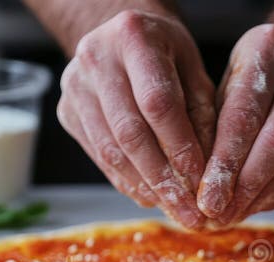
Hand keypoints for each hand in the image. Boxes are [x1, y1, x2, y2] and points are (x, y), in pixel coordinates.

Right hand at [57, 10, 215, 228]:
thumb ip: (201, 114)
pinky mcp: (66, 112)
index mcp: (133, 37)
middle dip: (163, 180)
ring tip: (174, 210)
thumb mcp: (193, 69)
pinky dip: (127, 181)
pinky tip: (151, 197)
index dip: (179, 145)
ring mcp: (74, 87)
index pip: (158, 102)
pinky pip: (99, 157)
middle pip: (130, 133)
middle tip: (188, 212)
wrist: (121, 37)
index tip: (200, 179)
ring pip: (111, 151)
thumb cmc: (166, 52)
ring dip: (145, 188)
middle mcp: (95, 59)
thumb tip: (207, 172)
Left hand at [197, 24, 273, 225]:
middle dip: (244, 188)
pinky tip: (257, 205)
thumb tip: (201, 187)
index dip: (225, 164)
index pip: (245, 117)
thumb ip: (216, 124)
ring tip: (233, 216)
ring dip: (262, 198)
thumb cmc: (258, 69)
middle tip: (219, 215)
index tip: (207, 199)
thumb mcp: (229, 79)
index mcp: (269, 48)